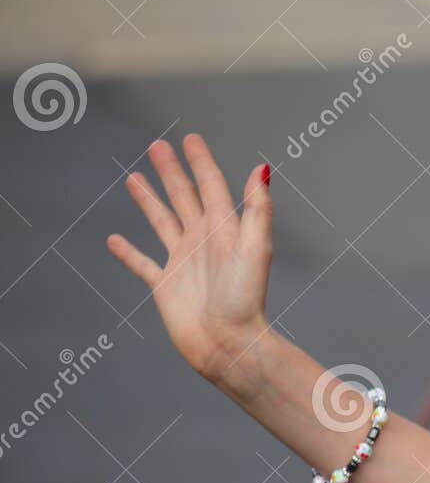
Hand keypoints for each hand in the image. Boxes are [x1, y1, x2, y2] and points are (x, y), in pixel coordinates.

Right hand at [105, 133, 274, 392]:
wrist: (230, 344)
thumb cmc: (246, 299)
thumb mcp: (254, 248)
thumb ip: (258, 209)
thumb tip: (261, 168)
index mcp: (224, 230)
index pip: (211, 187)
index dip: (200, 162)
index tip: (190, 138)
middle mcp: (203, 242)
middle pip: (184, 197)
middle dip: (171, 171)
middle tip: (157, 145)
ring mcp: (183, 263)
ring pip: (162, 222)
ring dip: (149, 200)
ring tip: (134, 178)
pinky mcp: (165, 286)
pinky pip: (142, 264)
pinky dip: (127, 252)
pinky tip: (114, 240)